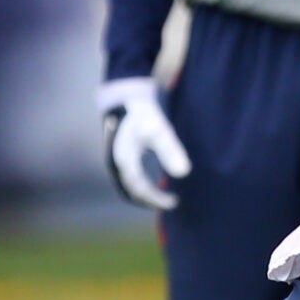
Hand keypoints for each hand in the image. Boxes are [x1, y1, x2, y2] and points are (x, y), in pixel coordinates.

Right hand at [98, 76, 189, 210]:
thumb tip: (184, 173)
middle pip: (131, 191)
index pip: (140, 189)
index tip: (174, 202)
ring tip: (162, 195)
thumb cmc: (143, 113)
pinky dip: (141, 185)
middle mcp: (116, 163)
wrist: (126, 97)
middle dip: (149, 200)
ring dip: (144, 194)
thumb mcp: (160, 130)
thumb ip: (170, 150)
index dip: (157, 199)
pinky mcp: (120, 155)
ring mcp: (116, 160)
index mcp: (124, 160)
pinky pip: (129, 177)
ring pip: (128, 186)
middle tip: (170, 202)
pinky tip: (154, 181)